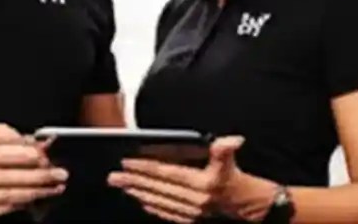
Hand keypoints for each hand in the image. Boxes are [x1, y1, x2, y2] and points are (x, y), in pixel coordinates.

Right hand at [0, 123, 68, 217]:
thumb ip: (6, 135)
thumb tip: (32, 142)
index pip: (10, 155)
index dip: (32, 156)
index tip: (47, 155)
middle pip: (16, 177)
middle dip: (42, 176)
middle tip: (60, 173)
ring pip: (15, 195)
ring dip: (39, 191)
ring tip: (55, 187)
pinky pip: (8, 207)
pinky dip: (24, 201)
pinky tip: (36, 196)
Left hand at [106, 135, 244, 222]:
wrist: (242, 202)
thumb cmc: (231, 178)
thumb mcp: (228, 161)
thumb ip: (224, 150)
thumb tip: (231, 141)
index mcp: (203, 183)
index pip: (167, 173)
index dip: (146, 167)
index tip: (127, 162)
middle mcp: (195, 199)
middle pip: (158, 188)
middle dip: (134, 181)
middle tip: (115, 176)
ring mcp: (191, 211)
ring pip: (159, 201)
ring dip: (138, 193)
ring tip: (122, 185)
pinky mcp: (190, 218)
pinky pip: (167, 213)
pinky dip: (152, 206)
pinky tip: (140, 200)